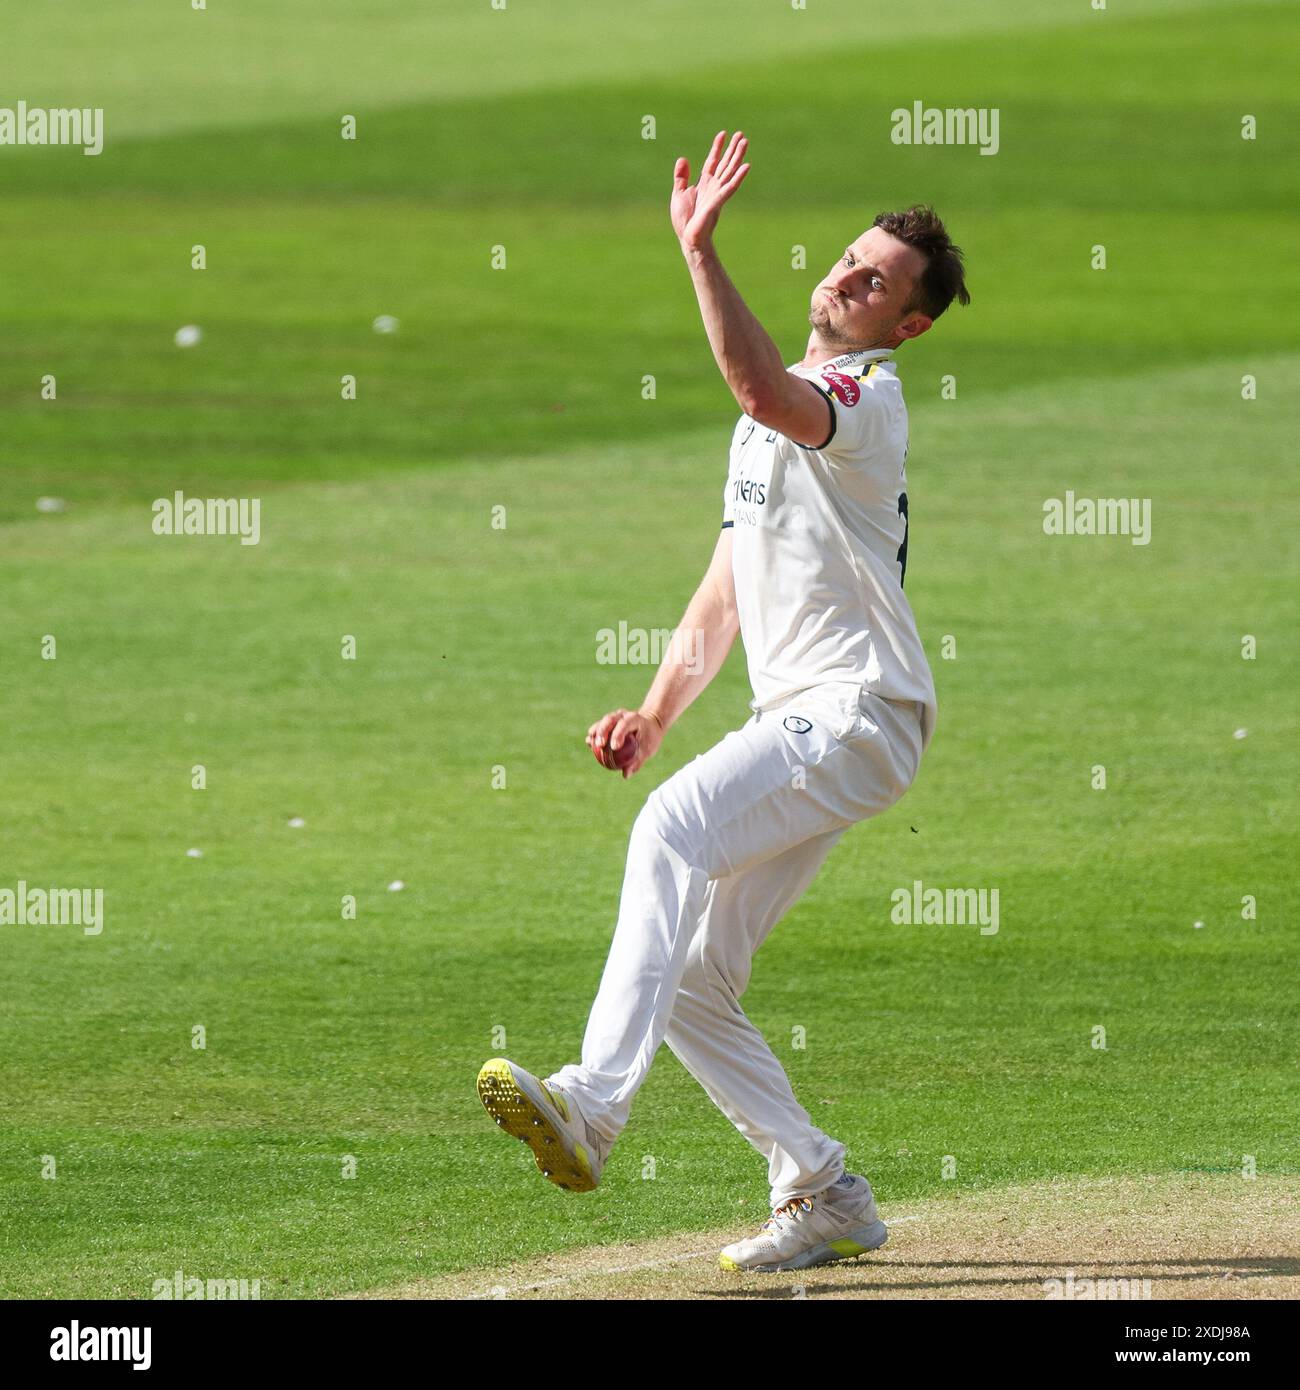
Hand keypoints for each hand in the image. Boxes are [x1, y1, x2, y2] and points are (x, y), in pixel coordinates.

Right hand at [585, 707, 665, 778]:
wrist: (650, 724)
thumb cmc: (650, 738)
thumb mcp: (648, 750)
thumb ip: (637, 761)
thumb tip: (625, 775)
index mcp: (635, 719)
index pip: (625, 724)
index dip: (618, 734)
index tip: (614, 748)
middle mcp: (623, 714)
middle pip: (610, 719)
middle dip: (603, 731)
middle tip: (599, 745)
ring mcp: (615, 716)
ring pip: (603, 721)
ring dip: (596, 732)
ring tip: (590, 742)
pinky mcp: (609, 721)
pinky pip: (600, 726)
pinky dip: (595, 733)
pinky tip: (589, 742)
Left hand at [670, 130, 749, 253]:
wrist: (688, 238)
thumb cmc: (684, 220)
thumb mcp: (678, 193)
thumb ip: (681, 177)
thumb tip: (683, 158)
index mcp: (704, 184)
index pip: (712, 161)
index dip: (717, 148)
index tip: (723, 134)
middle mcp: (713, 186)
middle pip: (725, 163)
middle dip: (732, 149)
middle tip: (741, 134)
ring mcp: (718, 193)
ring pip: (730, 171)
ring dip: (738, 156)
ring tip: (745, 142)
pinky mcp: (719, 201)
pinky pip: (730, 186)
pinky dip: (738, 176)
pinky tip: (746, 166)